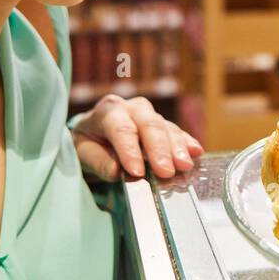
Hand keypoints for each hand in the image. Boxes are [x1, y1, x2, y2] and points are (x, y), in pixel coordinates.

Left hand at [71, 95, 203, 180]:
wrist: (95, 132)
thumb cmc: (89, 142)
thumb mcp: (82, 152)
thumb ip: (98, 161)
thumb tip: (117, 171)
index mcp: (108, 110)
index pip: (121, 128)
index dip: (130, 150)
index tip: (137, 172)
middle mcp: (132, 107)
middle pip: (149, 125)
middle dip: (159, 149)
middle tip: (166, 171)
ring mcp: (150, 115)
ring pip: (166, 127)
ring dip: (177, 147)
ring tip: (184, 165)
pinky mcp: (163, 125)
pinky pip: (177, 132)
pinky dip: (186, 143)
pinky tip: (196, 152)